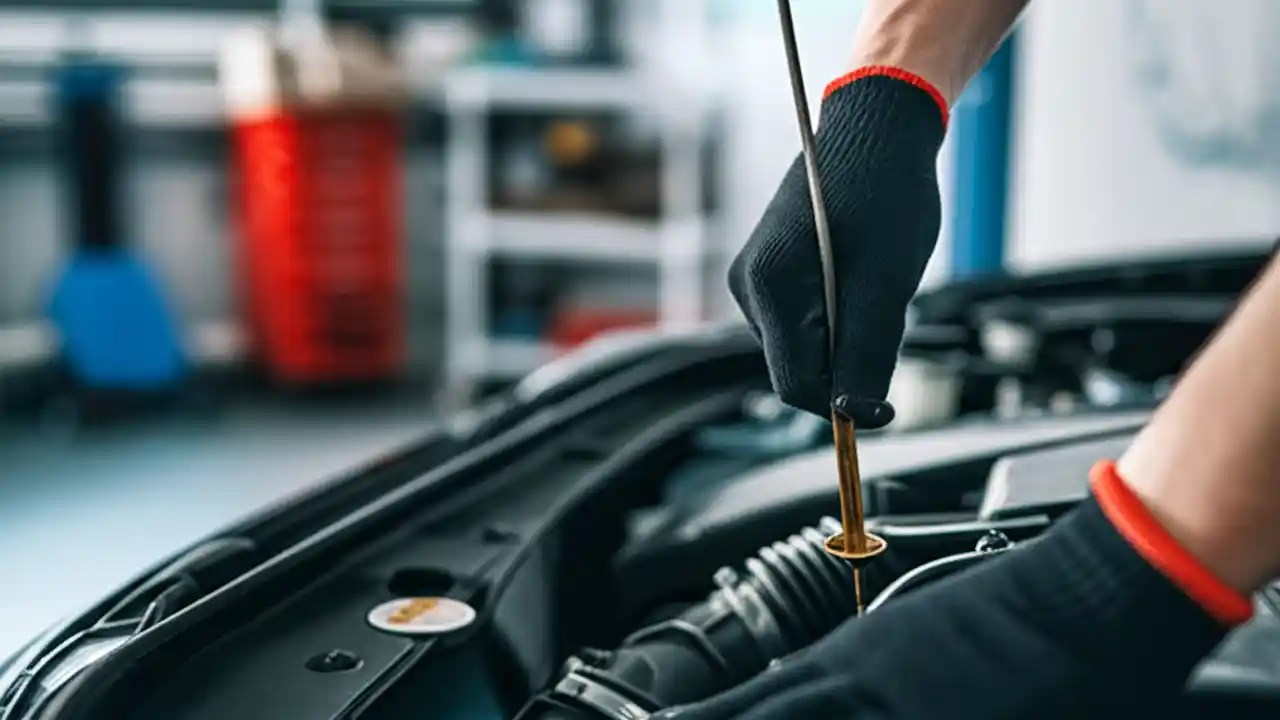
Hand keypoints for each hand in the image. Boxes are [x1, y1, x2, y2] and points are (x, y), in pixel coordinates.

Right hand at [728, 70, 946, 426]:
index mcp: (769, 287)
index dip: (843, 403)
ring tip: (874, 281)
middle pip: (797, 369)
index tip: (890, 403)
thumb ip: (868, 354)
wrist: (876, 126)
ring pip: (802, 349)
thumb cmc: (886, 192)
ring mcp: (754, 280)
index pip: (795, 385)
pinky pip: (803, 324)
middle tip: (887, 310)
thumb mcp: (887, 283)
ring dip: (845, 338)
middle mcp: (748, 287)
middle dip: (847, 361)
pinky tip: (859, 274)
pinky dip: (838, 317)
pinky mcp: (768, 274)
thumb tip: (858, 416)